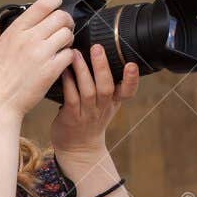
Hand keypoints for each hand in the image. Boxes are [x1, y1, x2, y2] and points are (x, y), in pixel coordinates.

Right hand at [0, 0, 77, 143]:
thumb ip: (2, 36)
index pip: (43, 4)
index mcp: (15, 31)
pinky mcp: (51, 70)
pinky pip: (69, 54)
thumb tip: (9, 28)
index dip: (55, 2)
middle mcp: (29, 39)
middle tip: (63, 29)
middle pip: (61, 17)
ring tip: (61, 47)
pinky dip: (68, 57)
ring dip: (68, 39)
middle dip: (65, 22)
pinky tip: (61, 62)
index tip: (56, 6)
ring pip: (68, 34)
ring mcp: (41, 54)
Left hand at [51, 42, 138, 168]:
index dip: (132, 79)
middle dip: (102, 67)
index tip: (132, 64)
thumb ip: (108, 84)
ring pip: (88, 91)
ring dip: (82, 71)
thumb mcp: (106, 104)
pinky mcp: (71, 118)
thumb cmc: (90, 120)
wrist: (78, 149)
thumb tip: (100, 53)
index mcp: (114, 102)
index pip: (128, 91)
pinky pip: (71, 98)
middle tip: (97, 47)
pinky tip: (64, 71)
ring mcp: (87, 114)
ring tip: (75, 53)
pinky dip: (68, 83)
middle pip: (106, 87)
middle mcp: (102, 108)